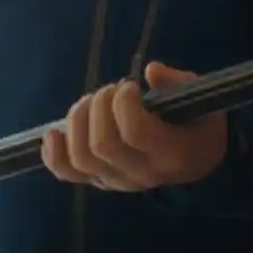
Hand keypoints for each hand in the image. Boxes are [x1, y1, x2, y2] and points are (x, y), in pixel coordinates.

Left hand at [41, 61, 227, 191]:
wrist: (195, 161)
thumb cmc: (196, 123)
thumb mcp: (199, 98)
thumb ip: (178, 82)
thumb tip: (151, 71)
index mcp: (173, 153)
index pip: (135, 132)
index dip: (124, 102)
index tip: (130, 86)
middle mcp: (142, 174)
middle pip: (102, 145)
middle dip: (99, 106)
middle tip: (111, 89)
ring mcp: (117, 182)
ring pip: (80, 158)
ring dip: (77, 120)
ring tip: (91, 102)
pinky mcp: (98, 181)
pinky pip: (66, 173)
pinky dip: (52, 153)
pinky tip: (55, 132)